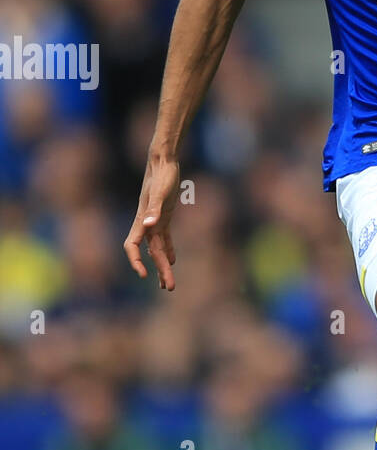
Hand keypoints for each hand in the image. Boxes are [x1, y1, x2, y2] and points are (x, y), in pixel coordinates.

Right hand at [123, 155, 180, 289]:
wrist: (163, 161)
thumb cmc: (162, 175)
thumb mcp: (161, 192)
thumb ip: (155, 209)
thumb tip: (149, 224)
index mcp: (142, 220)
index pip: (132, 246)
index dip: (135, 261)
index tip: (143, 274)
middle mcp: (146, 224)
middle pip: (150, 253)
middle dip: (159, 270)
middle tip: (169, 288)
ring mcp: (155, 221)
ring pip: (157, 249)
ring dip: (162, 265)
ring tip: (167, 283)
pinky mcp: (164, 216)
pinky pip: (164, 239)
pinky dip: (168, 250)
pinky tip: (173, 260)